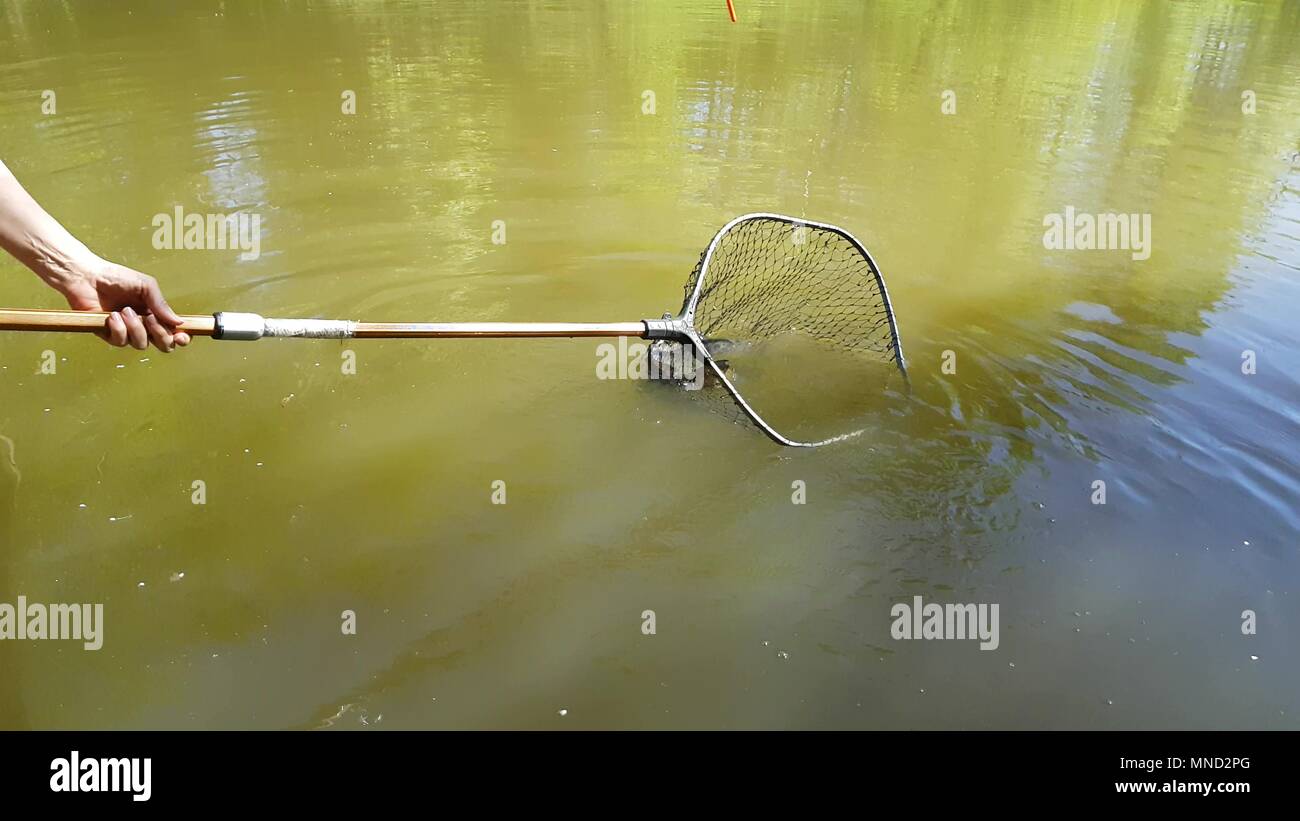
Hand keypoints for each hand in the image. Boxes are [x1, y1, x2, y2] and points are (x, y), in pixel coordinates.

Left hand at [57, 258, 190, 351]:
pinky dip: (118, 328)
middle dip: (160, 335)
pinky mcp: (109, 335)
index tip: (181, 336)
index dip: (181, 338)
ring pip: (141, 344)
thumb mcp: (146, 286)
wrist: (87, 277)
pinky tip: (112, 316)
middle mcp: (144, 325)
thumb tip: (178, 323)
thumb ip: (162, 304)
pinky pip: (120, 341)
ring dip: (135, 328)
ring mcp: (127, 331)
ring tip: (124, 310)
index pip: (174, 332)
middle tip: (150, 319)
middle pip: (163, 344)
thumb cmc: (116, 277)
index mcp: (156, 313)